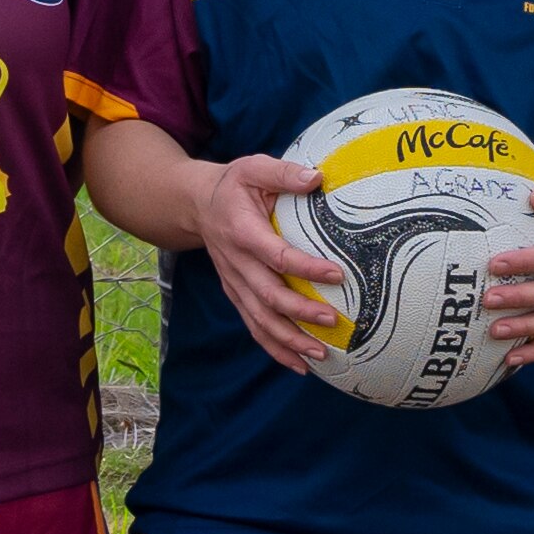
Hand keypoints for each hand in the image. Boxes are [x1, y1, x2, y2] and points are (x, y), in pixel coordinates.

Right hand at [192, 152, 340, 372]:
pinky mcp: (236, 294)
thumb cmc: (234, 186)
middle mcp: (236, 262)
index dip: (305, 267)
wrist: (196, 205)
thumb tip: (317, 178)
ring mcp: (234, 282)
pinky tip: (300, 364)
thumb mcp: (254, 168)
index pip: (276, 255)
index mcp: (243, 231)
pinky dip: (275, 348)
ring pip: (260, 319)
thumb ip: (284, 173)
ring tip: (320, 353)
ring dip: (289, 340)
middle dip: (299, 312)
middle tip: (332, 321)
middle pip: (267, 295)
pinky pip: (254, 326)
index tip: (337, 274)